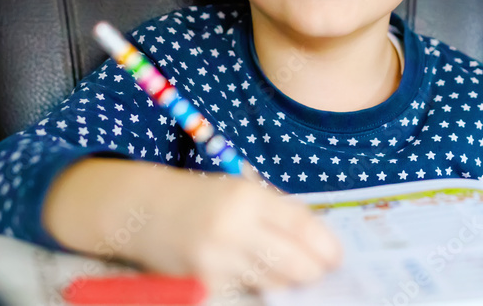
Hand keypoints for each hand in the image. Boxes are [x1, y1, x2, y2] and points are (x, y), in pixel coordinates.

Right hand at [126, 166, 343, 296]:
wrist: (145, 212)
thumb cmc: (202, 198)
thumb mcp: (241, 191)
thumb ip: (278, 212)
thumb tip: (320, 242)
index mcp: (248, 198)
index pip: (302, 227)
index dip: (327, 246)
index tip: (337, 256)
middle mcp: (234, 228)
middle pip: (295, 263)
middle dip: (313, 270)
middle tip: (318, 270)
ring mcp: (218, 261)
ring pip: (275, 283)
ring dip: (286, 279)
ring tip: (284, 268)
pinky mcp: (205, 285)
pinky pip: (247, 292)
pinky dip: (255, 286)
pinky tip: (248, 271)